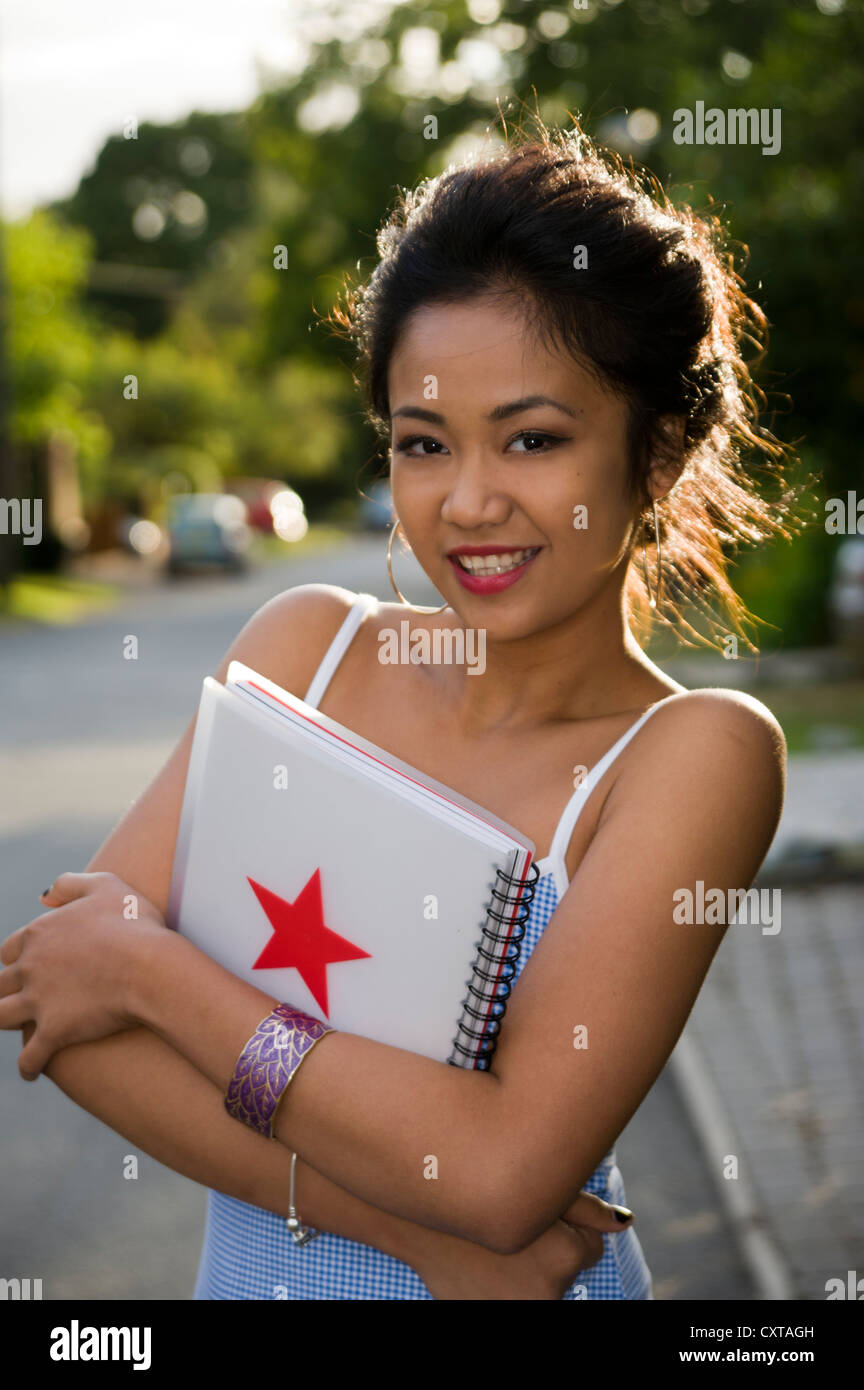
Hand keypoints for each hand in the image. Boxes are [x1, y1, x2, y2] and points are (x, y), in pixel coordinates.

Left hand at [0, 872, 166, 1079]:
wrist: (149, 966)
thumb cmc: (134, 924)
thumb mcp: (106, 885)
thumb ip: (71, 884)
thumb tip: (43, 896)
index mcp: (39, 934)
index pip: (10, 950)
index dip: (18, 960)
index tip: (30, 968)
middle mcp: (30, 968)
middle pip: (1, 984)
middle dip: (7, 991)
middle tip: (21, 1000)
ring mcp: (38, 1001)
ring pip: (2, 1017)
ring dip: (8, 1022)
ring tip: (21, 1031)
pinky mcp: (52, 1032)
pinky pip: (28, 1057)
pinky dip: (27, 1065)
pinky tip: (32, 1070)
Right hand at [410, 1190, 632, 1299]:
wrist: (417, 1213)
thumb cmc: (483, 1185)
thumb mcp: (541, 1186)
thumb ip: (588, 1207)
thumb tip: (625, 1222)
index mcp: (566, 1260)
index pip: (588, 1248)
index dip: (564, 1224)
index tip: (538, 1211)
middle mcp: (547, 1294)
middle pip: (563, 1269)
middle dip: (548, 1249)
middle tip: (514, 1227)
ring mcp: (515, 1311)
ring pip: (537, 1286)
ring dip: (525, 1270)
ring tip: (493, 1244)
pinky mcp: (486, 1316)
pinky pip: (508, 1298)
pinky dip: (500, 1286)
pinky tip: (481, 1264)